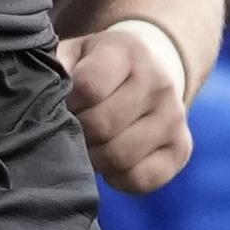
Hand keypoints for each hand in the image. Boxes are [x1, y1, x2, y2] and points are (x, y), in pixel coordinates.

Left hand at [58, 21, 193, 194]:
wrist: (154, 66)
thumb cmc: (102, 62)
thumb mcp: (79, 51)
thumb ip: (59, 66)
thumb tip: (47, 94)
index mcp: (127, 50)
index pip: (89, 86)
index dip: (68, 102)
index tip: (64, 104)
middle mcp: (158, 81)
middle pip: (103, 126)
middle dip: (79, 134)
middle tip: (71, 131)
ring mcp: (174, 117)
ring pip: (121, 157)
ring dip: (95, 158)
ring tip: (87, 146)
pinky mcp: (182, 149)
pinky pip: (142, 180)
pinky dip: (118, 178)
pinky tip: (110, 161)